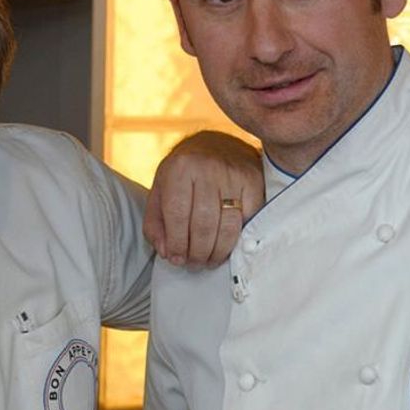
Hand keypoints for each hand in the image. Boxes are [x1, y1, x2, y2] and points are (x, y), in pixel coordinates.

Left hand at [144, 130, 262, 267]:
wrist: (215, 145)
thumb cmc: (184, 174)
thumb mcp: (160, 191)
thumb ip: (155, 224)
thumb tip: (167, 253)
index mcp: (180, 168)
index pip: (178, 215)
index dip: (177, 243)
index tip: (177, 259)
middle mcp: (208, 168)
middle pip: (204, 225)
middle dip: (198, 252)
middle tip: (194, 264)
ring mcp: (234, 175)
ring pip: (228, 227)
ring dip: (217, 252)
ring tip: (208, 261)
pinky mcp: (253, 183)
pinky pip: (247, 221)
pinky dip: (236, 240)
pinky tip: (226, 246)